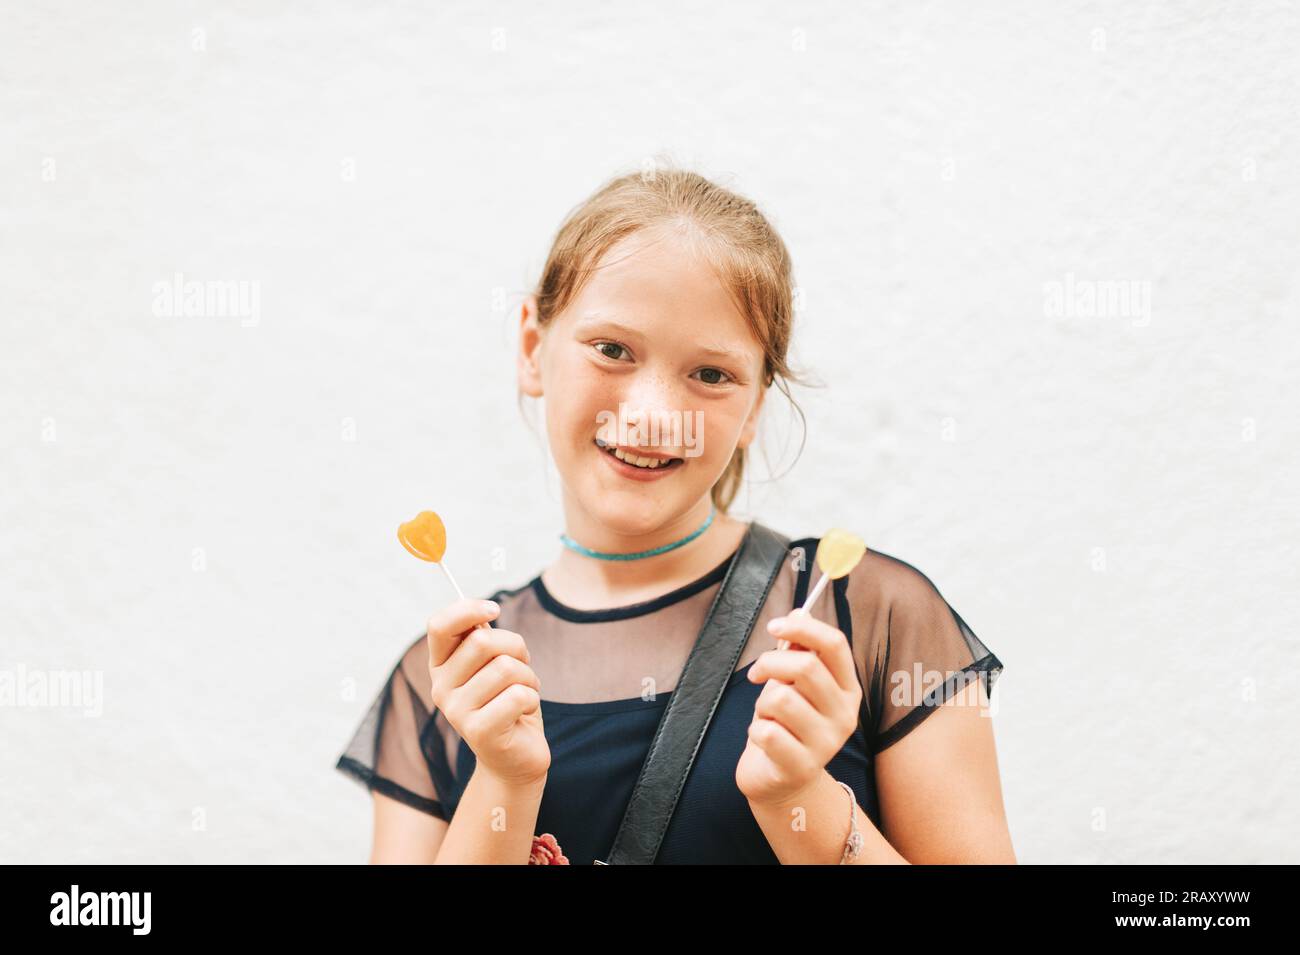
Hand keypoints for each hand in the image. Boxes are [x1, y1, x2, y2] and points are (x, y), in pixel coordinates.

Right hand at [426, 598, 550, 786]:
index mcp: (441, 666)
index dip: (468, 609)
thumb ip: (483, 639)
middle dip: (516, 648)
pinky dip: (532, 699)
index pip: (438, 626)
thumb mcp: (493, 664)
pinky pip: (518, 695)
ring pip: (506, 668)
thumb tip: (482, 611)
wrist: (514, 758)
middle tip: (521, 667)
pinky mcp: (479, 732)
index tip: (494, 609)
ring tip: (523, 693)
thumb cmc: (506, 702)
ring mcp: (456, 712)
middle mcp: (440, 688)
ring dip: (528, 677)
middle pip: (483, 642)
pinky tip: (524, 712)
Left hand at [736, 608, 861, 806]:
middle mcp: (845, 714)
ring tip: (766, 716)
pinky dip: (755, 730)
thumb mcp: (794, 684)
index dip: (802, 627)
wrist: (782, 780)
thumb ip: (797, 651)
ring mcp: (827, 743)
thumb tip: (799, 611)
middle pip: (806, 666)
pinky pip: (767, 732)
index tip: (774, 625)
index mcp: (848, 688)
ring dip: (762, 703)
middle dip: (770, 663)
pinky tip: (764, 740)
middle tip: (756, 674)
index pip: (835, 644)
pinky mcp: (802, 766)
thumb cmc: (787, 724)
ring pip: (781, 698)